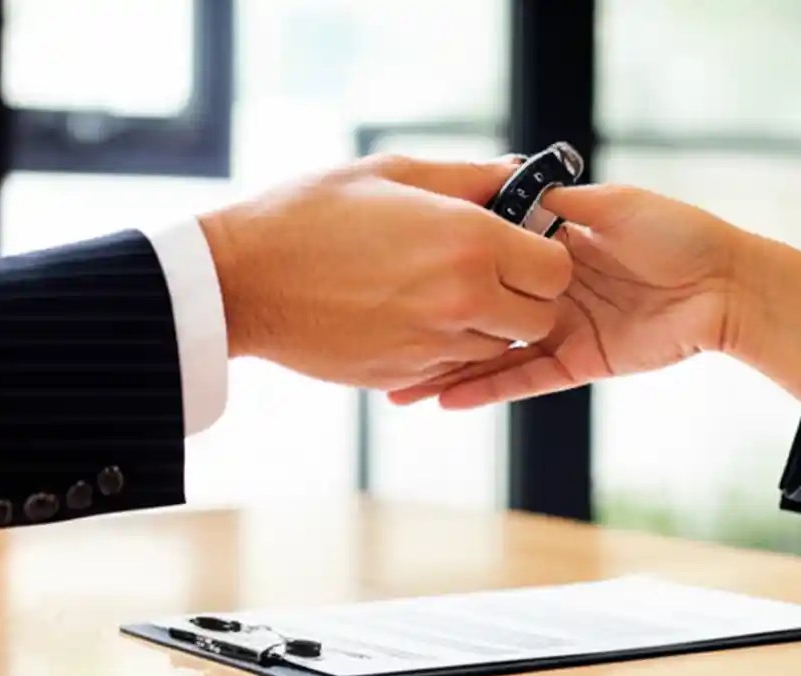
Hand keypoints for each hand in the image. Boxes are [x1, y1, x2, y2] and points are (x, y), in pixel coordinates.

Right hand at [198, 153, 572, 389]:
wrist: (243, 279)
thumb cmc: (312, 214)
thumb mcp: (392, 174)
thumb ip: (468, 178)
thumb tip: (517, 174)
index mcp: (469, 242)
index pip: (556, 268)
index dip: (545, 255)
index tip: (519, 243)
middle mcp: (463, 300)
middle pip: (541, 316)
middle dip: (525, 296)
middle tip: (489, 271)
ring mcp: (435, 346)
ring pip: (501, 347)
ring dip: (488, 325)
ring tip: (441, 291)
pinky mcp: (408, 376)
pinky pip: (457, 369)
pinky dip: (449, 348)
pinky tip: (411, 316)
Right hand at [387, 183, 755, 407]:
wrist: (726, 283)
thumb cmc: (677, 232)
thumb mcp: (613, 203)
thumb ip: (562, 203)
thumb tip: (514, 190)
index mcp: (553, 248)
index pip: (487, 259)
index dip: (444, 266)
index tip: (395, 269)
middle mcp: (549, 291)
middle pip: (478, 311)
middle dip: (431, 324)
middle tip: (378, 335)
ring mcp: (561, 329)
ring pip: (492, 353)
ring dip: (446, 370)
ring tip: (395, 385)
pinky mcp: (579, 362)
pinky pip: (525, 379)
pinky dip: (487, 391)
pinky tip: (443, 401)